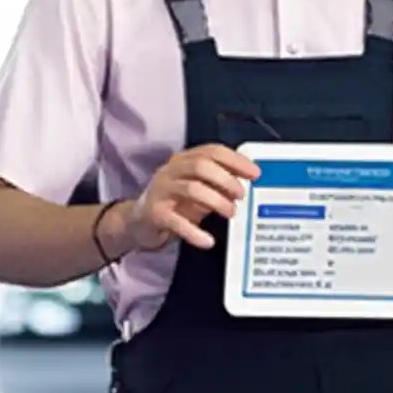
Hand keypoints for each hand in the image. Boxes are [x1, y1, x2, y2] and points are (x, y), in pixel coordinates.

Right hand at [125, 144, 260, 250]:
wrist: (137, 222)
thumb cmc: (174, 203)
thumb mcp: (197, 189)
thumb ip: (217, 184)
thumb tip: (245, 183)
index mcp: (184, 160)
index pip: (212, 151)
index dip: (235, 161)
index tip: (255, 173)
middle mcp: (171, 170)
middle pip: (201, 166)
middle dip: (226, 179)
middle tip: (241, 195)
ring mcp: (161, 191)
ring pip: (192, 189)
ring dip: (216, 201)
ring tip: (230, 213)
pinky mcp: (154, 214)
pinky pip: (176, 221)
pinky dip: (194, 232)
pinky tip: (208, 241)